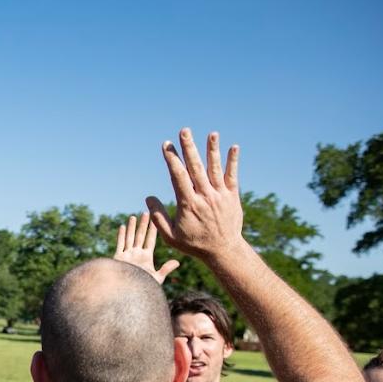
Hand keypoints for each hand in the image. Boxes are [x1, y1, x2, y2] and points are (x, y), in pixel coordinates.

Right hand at [113, 213, 179, 283]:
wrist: (129, 294)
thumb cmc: (143, 288)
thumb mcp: (156, 278)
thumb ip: (166, 269)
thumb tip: (178, 262)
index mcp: (146, 257)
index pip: (151, 240)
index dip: (153, 230)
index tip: (156, 220)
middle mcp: (137, 254)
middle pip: (140, 236)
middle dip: (143, 225)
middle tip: (146, 212)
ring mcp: (127, 255)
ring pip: (130, 238)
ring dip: (131, 227)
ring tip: (133, 216)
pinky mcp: (118, 258)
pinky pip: (120, 244)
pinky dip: (121, 236)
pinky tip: (122, 226)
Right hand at [146, 129, 243, 261]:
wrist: (223, 250)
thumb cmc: (194, 244)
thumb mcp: (170, 236)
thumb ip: (158, 217)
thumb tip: (148, 198)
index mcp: (188, 204)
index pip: (178, 176)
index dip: (171, 159)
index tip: (166, 145)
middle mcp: (205, 196)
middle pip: (195, 167)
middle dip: (189, 148)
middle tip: (185, 131)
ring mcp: (220, 195)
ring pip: (215, 168)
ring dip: (212, 149)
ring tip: (212, 133)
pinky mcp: (232, 196)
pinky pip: (233, 176)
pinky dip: (233, 161)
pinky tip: (233, 147)